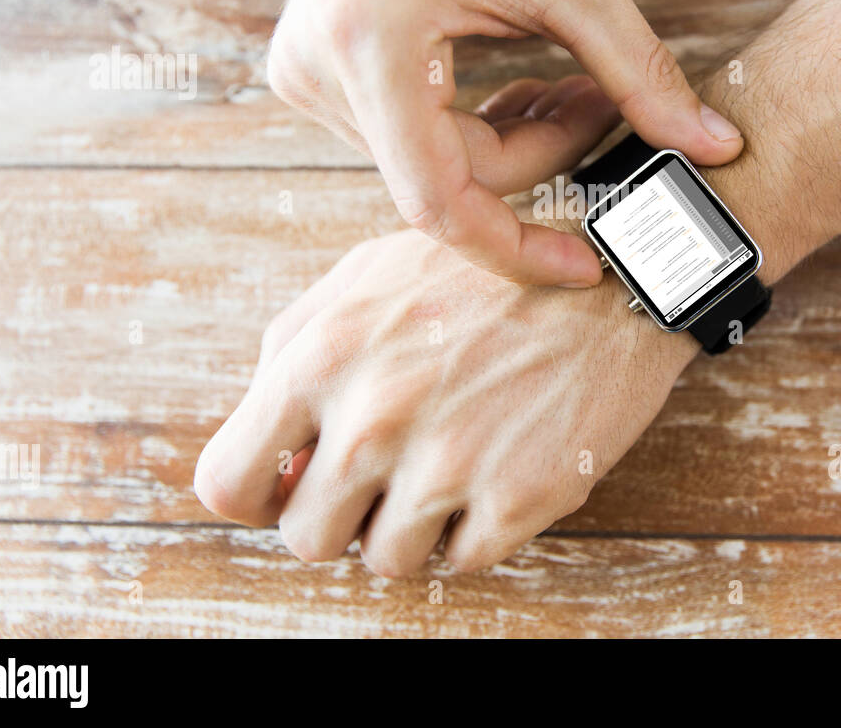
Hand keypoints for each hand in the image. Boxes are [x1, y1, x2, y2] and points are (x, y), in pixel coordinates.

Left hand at [193, 228, 698, 575]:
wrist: (612, 280)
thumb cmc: (482, 279)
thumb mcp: (366, 277)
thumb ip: (295, 355)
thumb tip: (274, 451)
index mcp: (322, 358)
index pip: (227, 481)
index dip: (256, 498)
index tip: (290, 490)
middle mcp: (374, 416)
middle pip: (306, 538)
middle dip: (339, 516)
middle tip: (382, 480)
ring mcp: (447, 463)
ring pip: (385, 560)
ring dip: (410, 527)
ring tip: (448, 468)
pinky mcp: (517, 497)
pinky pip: (461, 562)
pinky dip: (473, 530)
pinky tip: (494, 471)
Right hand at [264, 0, 742, 286]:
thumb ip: (641, 71)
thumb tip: (709, 146)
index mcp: (371, 52)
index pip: (440, 204)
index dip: (517, 248)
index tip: (584, 264)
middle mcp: (321, 78)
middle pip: (450, 179)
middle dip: (539, 159)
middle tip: (602, 111)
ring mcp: (311, 81)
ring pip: (433, 162)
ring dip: (510, 143)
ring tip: (570, 87)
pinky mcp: (319, 75)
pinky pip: (409, 136)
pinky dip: (472, 126)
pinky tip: (517, 87)